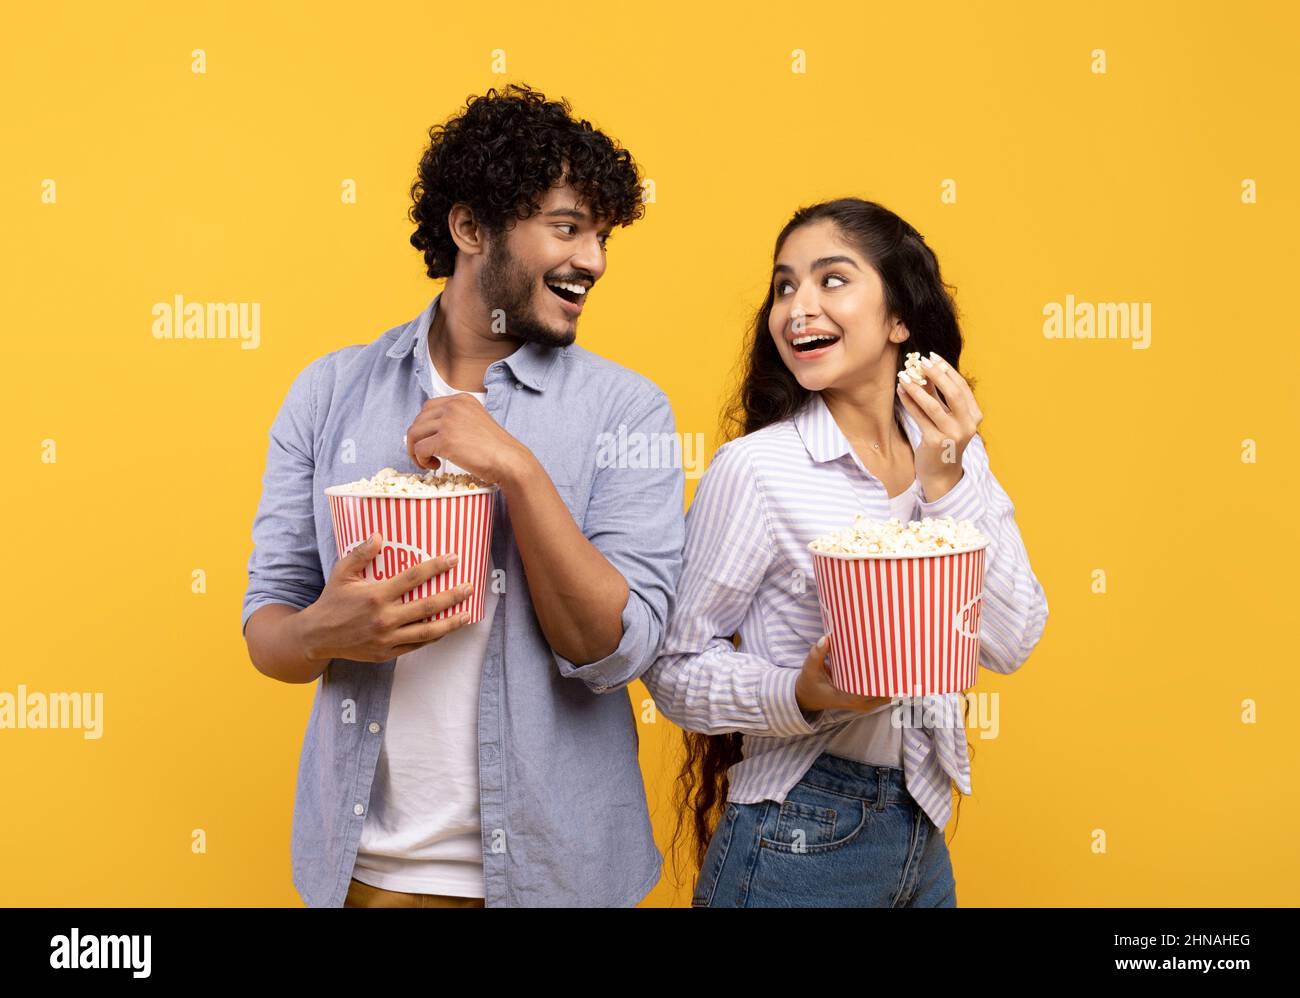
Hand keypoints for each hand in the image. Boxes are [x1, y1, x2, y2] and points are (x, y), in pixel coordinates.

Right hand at [295, 533, 474, 662]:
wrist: (317, 637)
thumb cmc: (331, 601)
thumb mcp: (342, 573)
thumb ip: (361, 553)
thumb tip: (379, 535)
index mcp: (376, 596)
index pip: (413, 578)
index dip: (436, 567)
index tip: (453, 558)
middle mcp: (385, 618)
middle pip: (428, 606)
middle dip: (453, 595)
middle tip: (470, 586)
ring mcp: (388, 638)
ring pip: (428, 631)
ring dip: (451, 621)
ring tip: (468, 613)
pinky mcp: (388, 652)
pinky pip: (417, 644)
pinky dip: (434, 636)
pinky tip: (446, 628)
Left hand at [404, 393, 534, 484]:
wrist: (509, 460)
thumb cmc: (495, 448)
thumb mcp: (475, 422)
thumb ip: (456, 420)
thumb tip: (430, 431)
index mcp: (461, 399)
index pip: (429, 408)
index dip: (424, 426)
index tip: (429, 440)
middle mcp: (453, 406)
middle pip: (418, 420)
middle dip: (417, 439)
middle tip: (426, 454)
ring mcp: (448, 422)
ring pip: (414, 434)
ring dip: (416, 451)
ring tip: (429, 461)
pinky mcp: (445, 440)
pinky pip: (419, 449)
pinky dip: (422, 460)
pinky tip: (435, 465)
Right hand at [794, 635, 893, 713]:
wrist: (806, 698)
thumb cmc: (809, 683)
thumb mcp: (810, 668)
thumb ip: (817, 654)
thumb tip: (827, 638)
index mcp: (849, 698)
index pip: (876, 692)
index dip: (889, 680)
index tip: (897, 665)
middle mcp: (859, 704)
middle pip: (887, 694)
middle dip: (896, 678)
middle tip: (903, 657)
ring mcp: (863, 705)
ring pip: (887, 695)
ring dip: (894, 681)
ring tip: (902, 662)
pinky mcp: (863, 701)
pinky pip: (881, 694)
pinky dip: (888, 684)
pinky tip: (894, 670)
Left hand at [896, 351, 983, 498]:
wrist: (941, 474)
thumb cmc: (943, 441)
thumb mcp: (946, 418)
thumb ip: (938, 397)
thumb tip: (926, 370)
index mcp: (974, 416)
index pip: (961, 387)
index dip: (947, 370)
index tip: (932, 356)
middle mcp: (967, 425)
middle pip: (952, 392)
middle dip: (935, 374)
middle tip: (919, 360)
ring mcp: (952, 435)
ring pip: (933, 405)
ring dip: (917, 388)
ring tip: (904, 375)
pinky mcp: (935, 442)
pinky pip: (920, 417)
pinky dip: (909, 402)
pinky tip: (900, 391)